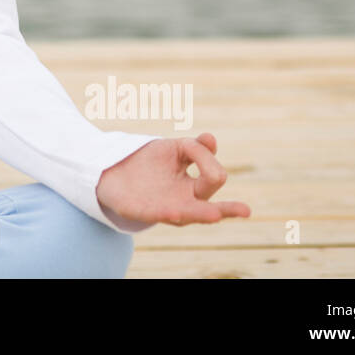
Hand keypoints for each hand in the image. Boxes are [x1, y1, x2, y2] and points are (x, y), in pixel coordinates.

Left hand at [95, 132, 249, 225]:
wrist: (115, 171)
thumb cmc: (152, 162)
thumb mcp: (176, 150)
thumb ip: (196, 148)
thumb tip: (211, 139)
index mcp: (195, 188)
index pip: (215, 176)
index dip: (208, 157)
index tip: (204, 142)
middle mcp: (186, 202)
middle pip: (210, 203)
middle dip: (224, 203)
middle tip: (239, 202)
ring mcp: (167, 208)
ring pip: (189, 214)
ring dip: (201, 214)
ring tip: (216, 215)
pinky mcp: (145, 212)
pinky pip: (159, 214)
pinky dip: (168, 213)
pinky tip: (175, 213)